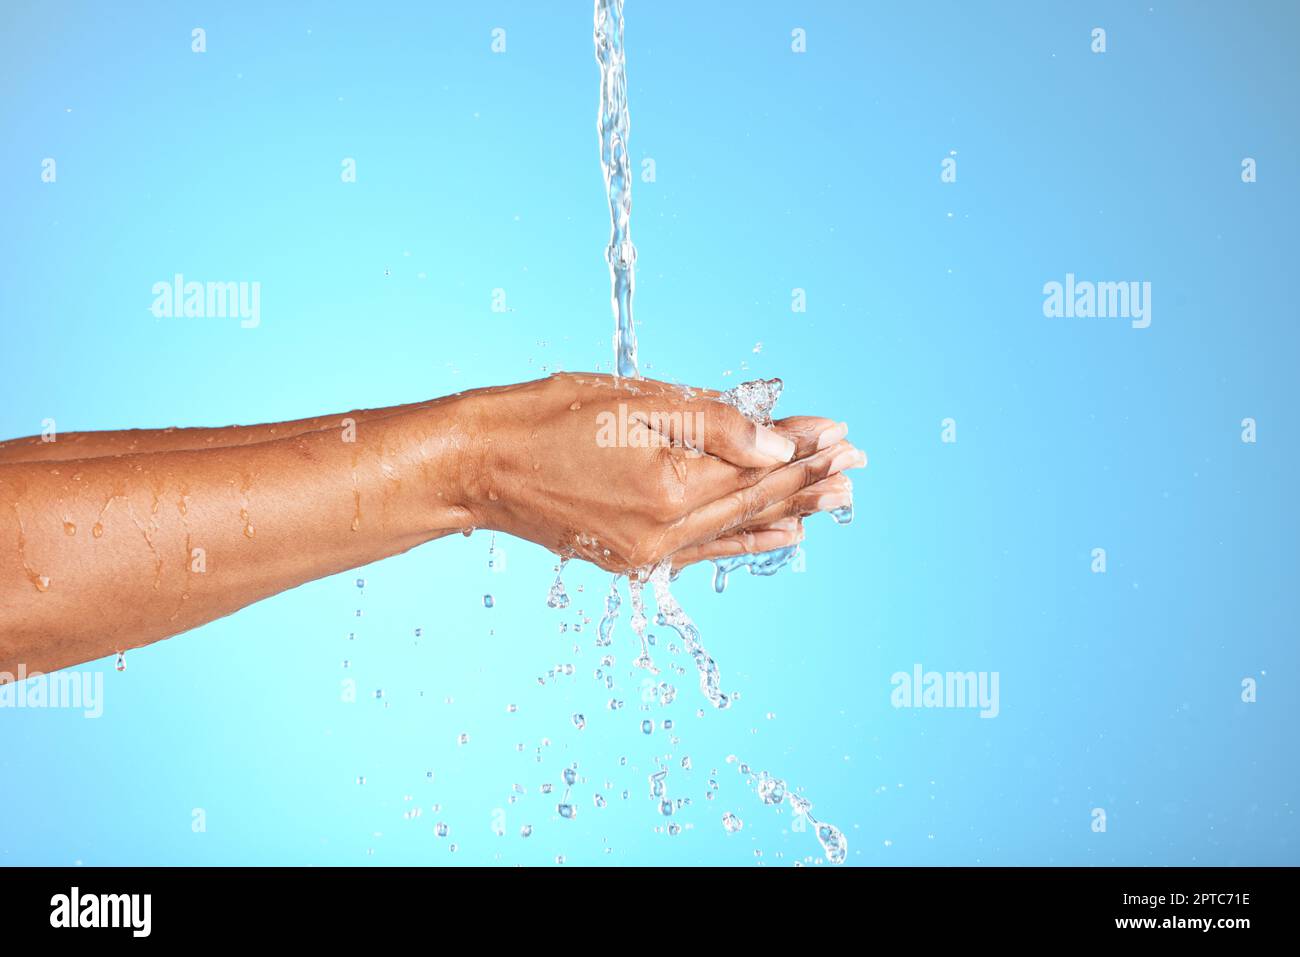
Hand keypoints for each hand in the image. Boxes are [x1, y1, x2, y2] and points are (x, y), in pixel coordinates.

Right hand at [452, 373, 864, 571]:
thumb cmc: (548, 418)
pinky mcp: (633, 558)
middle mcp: (666, 533)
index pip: (759, 467)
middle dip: (810, 480)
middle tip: (857, 463)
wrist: (481, 465)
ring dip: (792, 510)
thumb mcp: (636, 402)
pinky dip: (749, 540)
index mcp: (671, 488)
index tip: (842, 432)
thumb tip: (777, 448)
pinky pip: (707, 551)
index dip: (803, 448)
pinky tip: (785, 536)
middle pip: (757, 501)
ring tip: (839, 499)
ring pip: (739, 526)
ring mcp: (649, 552)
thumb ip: (714, 423)